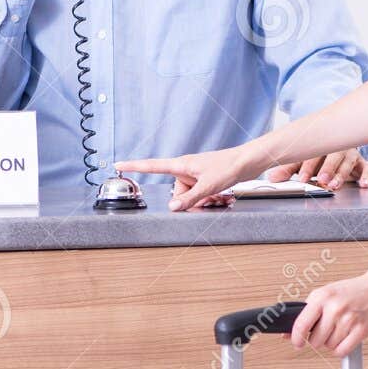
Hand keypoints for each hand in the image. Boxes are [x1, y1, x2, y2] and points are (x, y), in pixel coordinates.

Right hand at [114, 145, 259, 210]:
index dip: (134, 166)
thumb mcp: (207, 187)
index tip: (119, 165)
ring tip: (218, 197)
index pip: (152, 166)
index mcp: (182, 164)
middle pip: (177, 192)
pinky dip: (209, 198)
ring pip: (190, 195)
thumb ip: (189, 199)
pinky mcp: (206, 178)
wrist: (248, 161)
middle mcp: (187, 168)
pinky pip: (200, 194)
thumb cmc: (229, 167)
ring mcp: (196, 174)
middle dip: (190, 200)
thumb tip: (172, 207)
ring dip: (202, 200)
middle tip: (207, 199)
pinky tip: (222, 197)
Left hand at [266, 147, 367, 190]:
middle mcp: (336, 148)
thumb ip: (287, 170)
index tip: (302, 178)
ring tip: (335, 185)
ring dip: (342, 173)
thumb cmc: (316, 158)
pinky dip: (367, 175)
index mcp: (319, 146)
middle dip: (328, 169)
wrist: (335, 145)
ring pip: (348, 162)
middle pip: (333, 156)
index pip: (313, 154)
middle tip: (322, 180)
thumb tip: (272, 178)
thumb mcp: (300, 163)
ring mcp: (350, 155)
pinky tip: (364, 184)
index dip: (308, 167)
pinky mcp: (362, 164)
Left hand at [290, 272, 367, 356]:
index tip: (296, 343)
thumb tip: (287, 333)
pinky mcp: (361, 330)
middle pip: (315, 340)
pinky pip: (342, 351)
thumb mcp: (327, 294)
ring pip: (329, 346)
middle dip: (318, 339)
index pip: (301, 324)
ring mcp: (348, 320)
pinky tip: (345, 339)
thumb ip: (308, 312)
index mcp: (321, 296)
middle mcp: (334, 308)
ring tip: (340, 329)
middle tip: (327, 330)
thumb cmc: (353, 291)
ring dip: (332, 342)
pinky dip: (341, 349)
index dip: (296, 338)